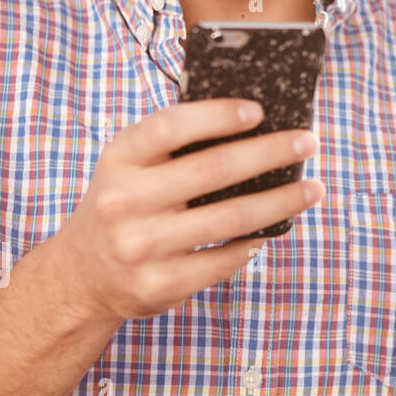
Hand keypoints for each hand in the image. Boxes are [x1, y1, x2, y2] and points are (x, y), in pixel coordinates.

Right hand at [49, 98, 323, 322]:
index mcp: (120, 159)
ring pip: (230, 218)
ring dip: (282, 202)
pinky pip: (224, 259)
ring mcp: (141, 247)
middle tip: (309, 142)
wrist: (81, 275)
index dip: (218, 115)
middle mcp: (125, 201)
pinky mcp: (160, 284)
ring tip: (313, 188)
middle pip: (213, 170)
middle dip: (271, 153)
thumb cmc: (126, 203)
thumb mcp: (132, 165)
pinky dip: (255, 242)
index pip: (172, 126)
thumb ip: (176, 144)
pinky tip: (276, 228)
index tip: (261, 110)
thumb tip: (258, 123)